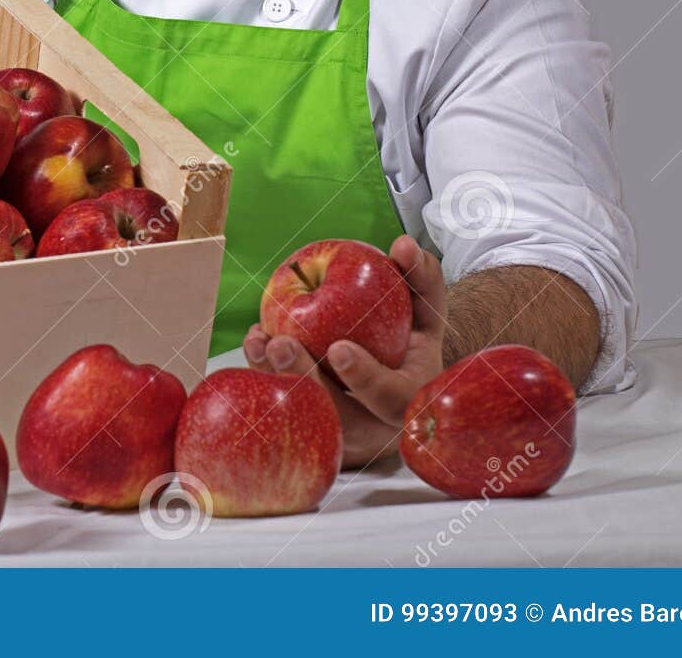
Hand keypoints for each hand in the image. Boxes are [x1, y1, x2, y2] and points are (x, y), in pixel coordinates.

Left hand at [244, 234, 447, 467]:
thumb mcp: (426, 311)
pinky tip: (256, 345)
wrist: (402, 380)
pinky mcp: (315, 430)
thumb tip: (403, 245)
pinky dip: (267, 377)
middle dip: (304, 379)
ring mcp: (342, 435)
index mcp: (409, 400)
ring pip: (306, 417)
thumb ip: (420, 278)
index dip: (365, 378)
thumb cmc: (412, 339)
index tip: (338, 349)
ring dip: (277, 377)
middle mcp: (375, 428)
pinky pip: (287, 409)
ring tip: (261, 341)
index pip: (390, 397)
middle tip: (280, 343)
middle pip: (337, 416)